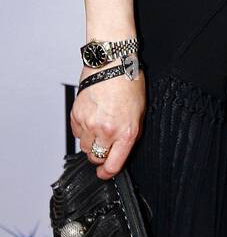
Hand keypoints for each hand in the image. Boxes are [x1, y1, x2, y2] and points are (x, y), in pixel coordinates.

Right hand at [71, 63, 146, 180]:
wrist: (112, 63)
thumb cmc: (129, 83)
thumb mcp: (140, 113)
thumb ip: (131, 135)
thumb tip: (121, 151)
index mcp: (126, 132)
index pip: (112, 165)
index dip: (108, 173)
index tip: (105, 173)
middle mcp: (106, 130)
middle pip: (95, 158)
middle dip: (100, 155)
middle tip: (105, 143)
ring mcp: (89, 123)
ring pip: (84, 147)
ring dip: (91, 142)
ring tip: (99, 125)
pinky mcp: (76, 115)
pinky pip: (77, 133)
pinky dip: (82, 129)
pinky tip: (91, 117)